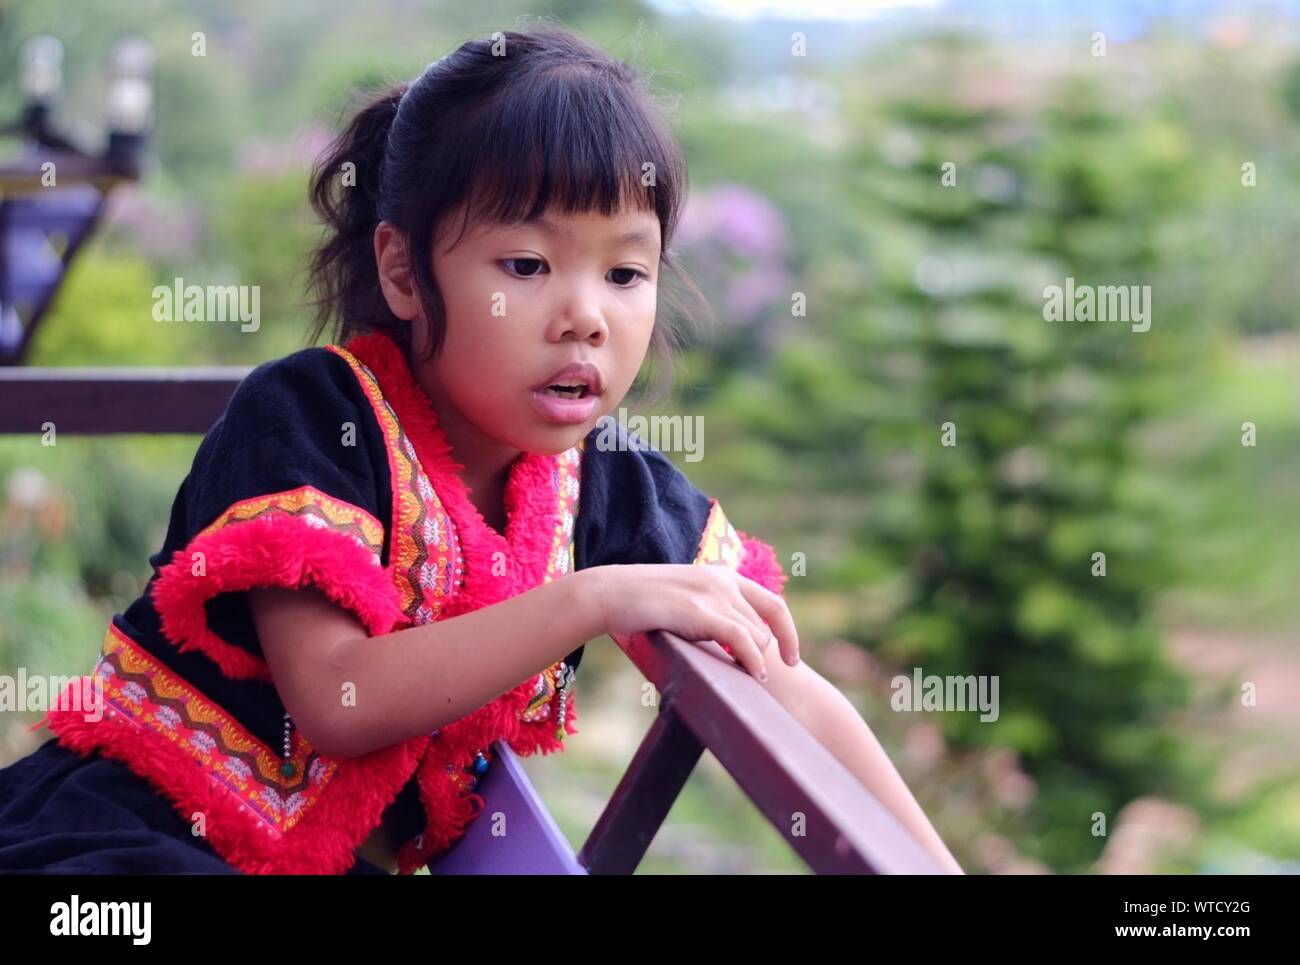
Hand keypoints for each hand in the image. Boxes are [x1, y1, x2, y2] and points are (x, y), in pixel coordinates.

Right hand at [589, 564, 799, 680]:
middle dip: (765, 655)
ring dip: (753, 661)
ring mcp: (712, 594)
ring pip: (755, 636)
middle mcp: (723, 581)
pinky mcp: (699, 611)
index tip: (791, 659)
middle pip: (764, 627)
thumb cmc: (642, 603)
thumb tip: (730, 640)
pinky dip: (753, 660)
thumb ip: (709, 608)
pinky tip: (753, 675)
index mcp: (722, 576)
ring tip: (744, 679)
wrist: (610, 593)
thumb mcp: (685, 598)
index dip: (788, 633)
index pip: (772, 604)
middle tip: (759, 680)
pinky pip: (742, 639)